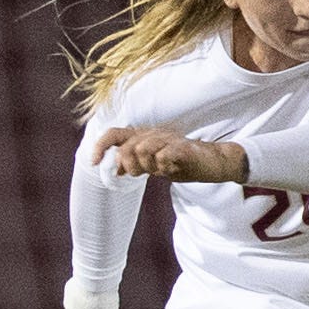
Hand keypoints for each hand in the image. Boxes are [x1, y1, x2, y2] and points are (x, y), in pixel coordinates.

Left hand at [93, 126, 249, 182]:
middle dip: (130, 165)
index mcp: (145, 136)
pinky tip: (171, 170)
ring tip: (160, 171)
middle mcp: (155, 134)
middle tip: (142, 174)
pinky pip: (163, 156)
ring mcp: (170, 139)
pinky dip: (163, 167)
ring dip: (147, 167)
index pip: (114, 134)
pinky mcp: (184, 148)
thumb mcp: (155, 165)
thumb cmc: (185, 163)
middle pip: (127, 147)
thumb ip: (136, 164)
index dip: (100, 147)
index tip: (94, 163)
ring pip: (142, 150)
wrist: (214, 162)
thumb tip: (116, 169)